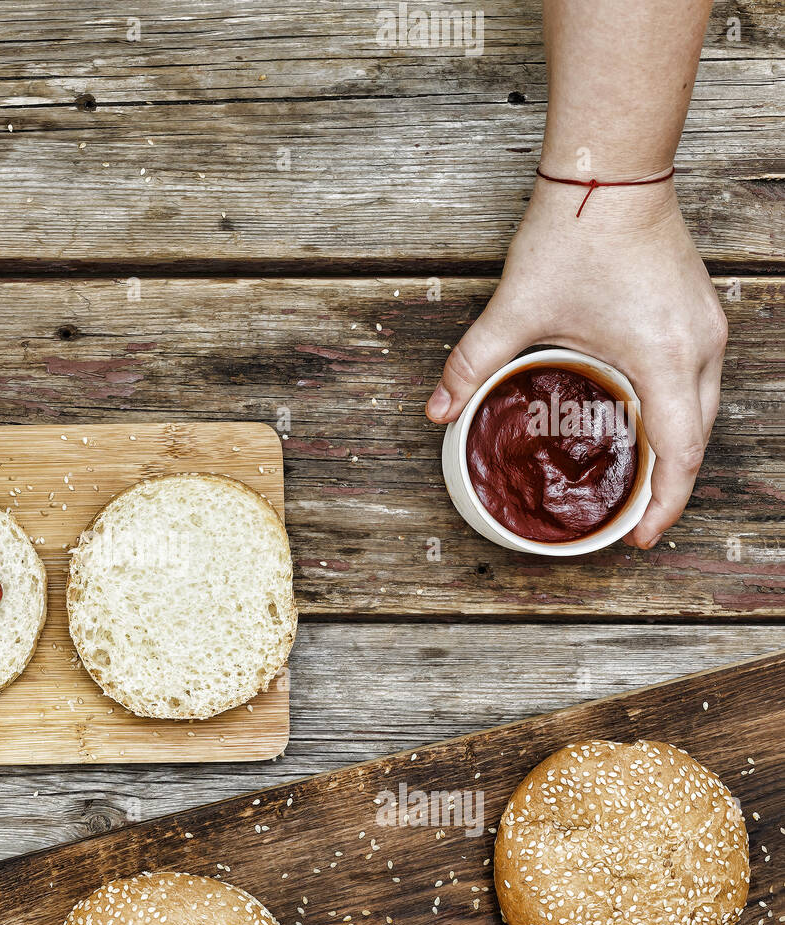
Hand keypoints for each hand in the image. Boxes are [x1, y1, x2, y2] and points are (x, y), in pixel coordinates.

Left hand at [427, 179, 726, 547]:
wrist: (611, 169)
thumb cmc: (575, 232)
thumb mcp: (516, 309)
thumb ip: (473, 363)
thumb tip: (438, 410)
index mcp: (663, 356)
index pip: (679, 452)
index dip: (664, 503)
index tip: (641, 537)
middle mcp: (697, 346)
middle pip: (697, 438)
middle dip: (669, 487)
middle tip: (636, 521)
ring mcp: (704, 327)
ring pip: (701, 409)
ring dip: (675, 450)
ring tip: (640, 484)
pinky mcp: (697, 312)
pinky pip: (696, 381)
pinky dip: (676, 414)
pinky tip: (645, 425)